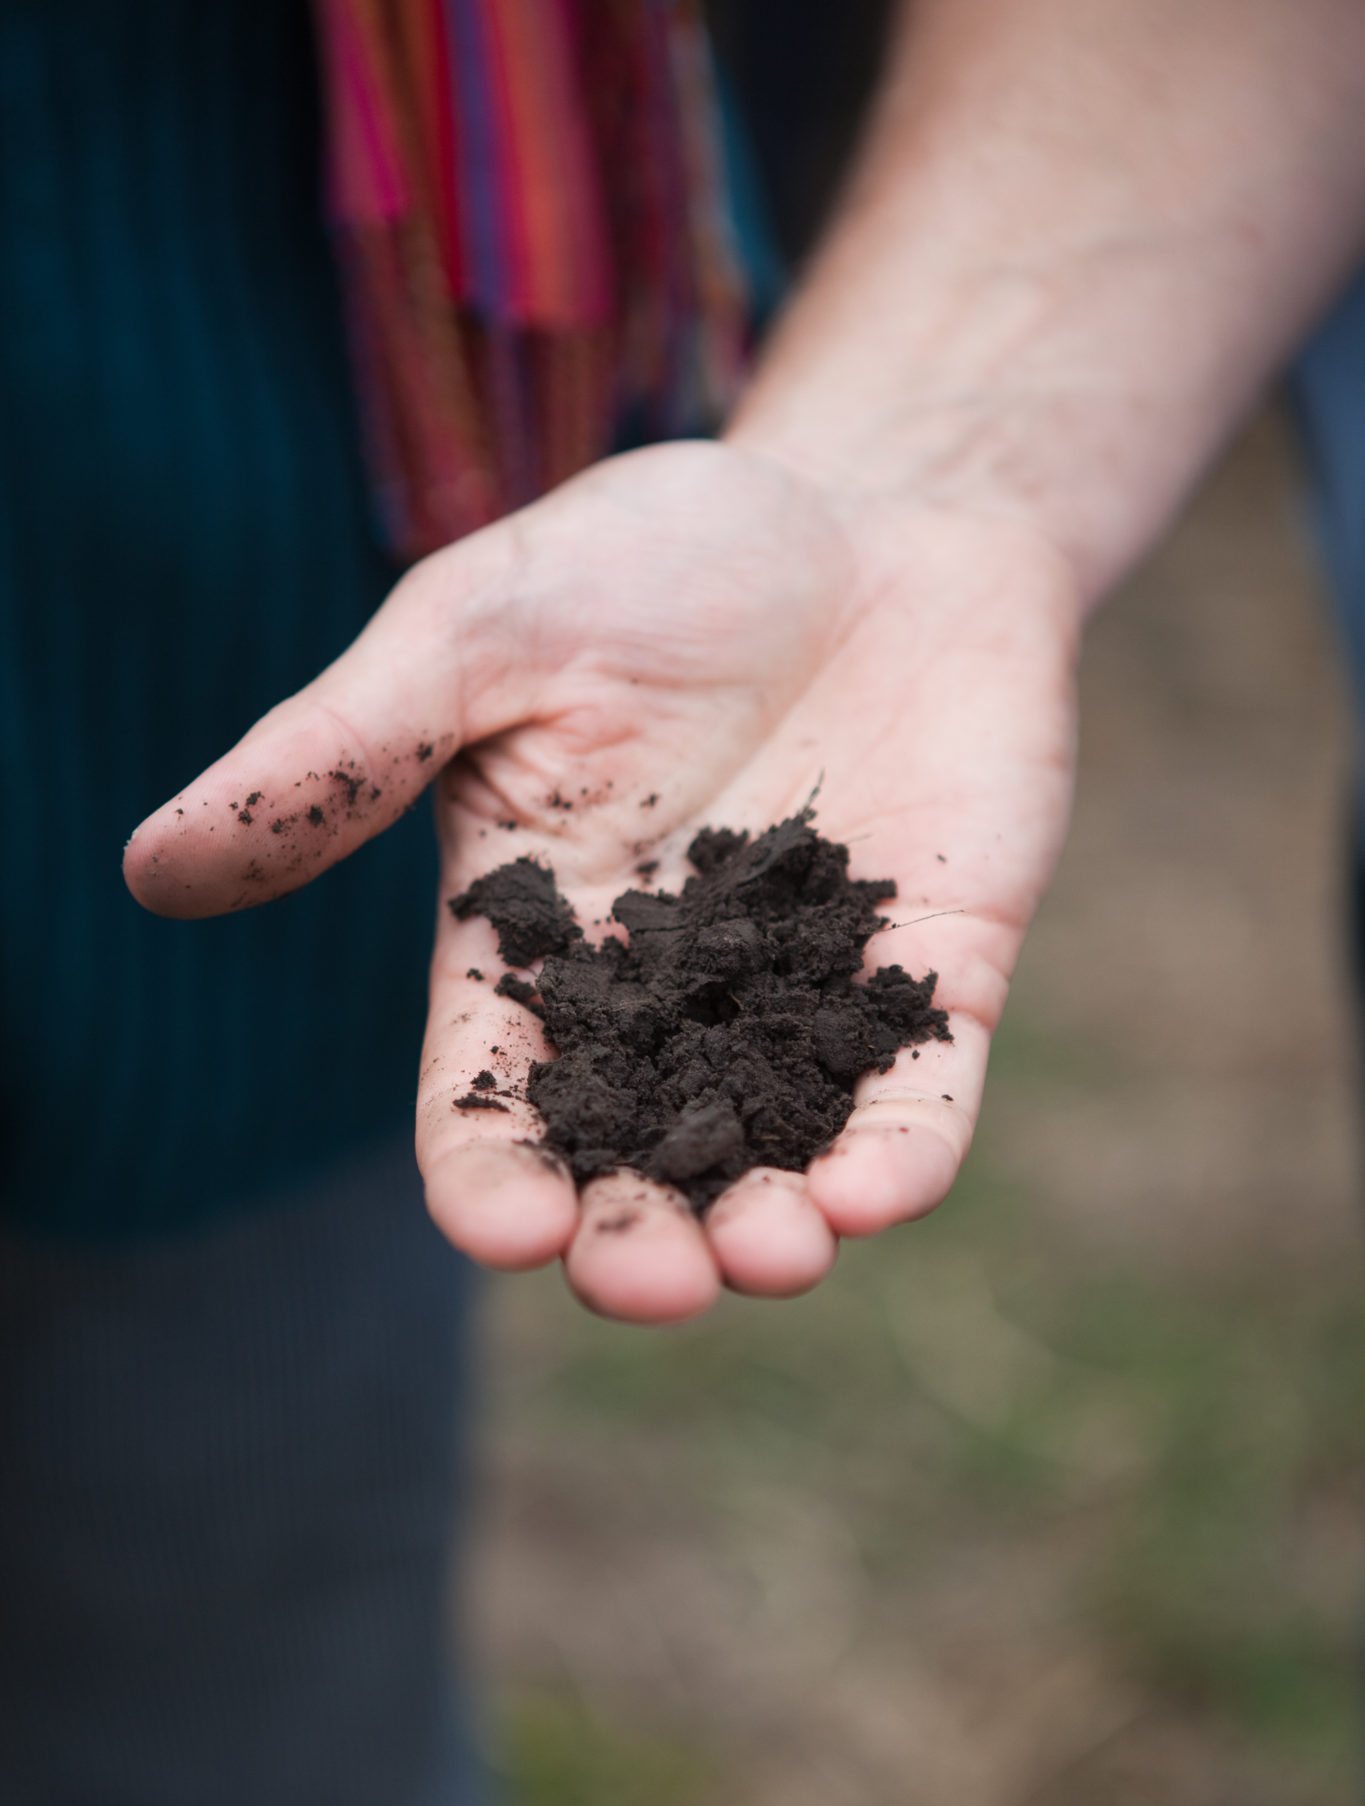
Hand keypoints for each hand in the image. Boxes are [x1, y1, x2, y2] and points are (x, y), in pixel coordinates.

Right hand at [124, 439, 1076, 1322]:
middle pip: (636, 1164)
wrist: (872, 509)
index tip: (504, 1228)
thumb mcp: (479, 632)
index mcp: (537, 940)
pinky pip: (922, 1089)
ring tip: (770, 1253)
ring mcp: (808, 995)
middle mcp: (669, 1001)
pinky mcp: (934, 973)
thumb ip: (343, 754)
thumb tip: (154, 865)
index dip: (492, 1174)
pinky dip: (904, 1150)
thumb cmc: (658, 559)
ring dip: (770, 1228)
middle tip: (645, 1276)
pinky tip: (882, 1188)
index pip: (497, 1096)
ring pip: (780, 1157)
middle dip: (636, 1240)